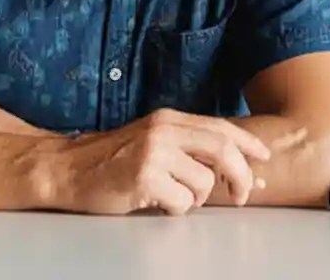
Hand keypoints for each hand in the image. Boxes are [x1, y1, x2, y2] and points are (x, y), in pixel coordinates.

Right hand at [50, 108, 271, 215]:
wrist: (65, 169)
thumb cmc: (110, 160)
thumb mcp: (151, 140)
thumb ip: (185, 146)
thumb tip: (230, 166)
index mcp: (169, 119)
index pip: (220, 127)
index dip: (248, 143)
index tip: (264, 157)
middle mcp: (164, 130)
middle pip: (222, 149)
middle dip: (240, 176)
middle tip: (242, 196)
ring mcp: (153, 153)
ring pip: (203, 183)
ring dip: (195, 199)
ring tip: (170, 197)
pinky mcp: (143, 177)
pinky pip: (181, 202)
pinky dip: (175, 209)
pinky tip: (154, 203)